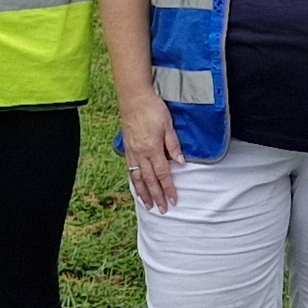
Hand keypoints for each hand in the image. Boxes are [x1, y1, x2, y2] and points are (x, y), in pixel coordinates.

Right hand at [120, 97, 181, 214]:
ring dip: (143, 193)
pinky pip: (130, 169)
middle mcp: (140, 153)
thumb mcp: (168, 125)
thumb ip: (173, 146)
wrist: (134, 97)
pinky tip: (137, 187)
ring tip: (147, 205)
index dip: (168, 188)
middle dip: (156, 196)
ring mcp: (132, 152)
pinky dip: (134, 181)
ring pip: (137, 177)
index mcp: (152, 148)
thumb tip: (180, 163)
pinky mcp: (127, 148)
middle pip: (149, 180)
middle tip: (162, 209)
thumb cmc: (153, 109)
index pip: (163, 174)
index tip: (174, 200)